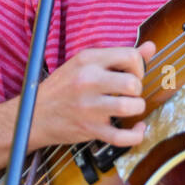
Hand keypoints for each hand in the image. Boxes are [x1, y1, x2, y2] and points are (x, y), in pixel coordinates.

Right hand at [32, 42, 156, 147]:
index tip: (132, 74)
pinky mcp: (90, 130)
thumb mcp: (85, 63)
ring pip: (131, 107)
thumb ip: (119, 55)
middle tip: (128, 93)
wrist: (33, 115)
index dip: (138, 67)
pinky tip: (137, 128)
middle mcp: (88, 81)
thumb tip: (151, 47)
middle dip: (138, 89)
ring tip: (129, 107)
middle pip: (133, 83)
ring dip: (137, 108)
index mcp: (88, 60)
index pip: (130, 56)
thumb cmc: (62, 87)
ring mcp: (89, 107)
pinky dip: (136, 135)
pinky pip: (122, 137)